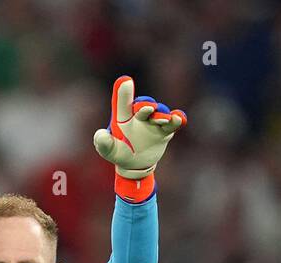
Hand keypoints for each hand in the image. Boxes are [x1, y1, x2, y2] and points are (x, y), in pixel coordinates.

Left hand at [93, 75, 185, 202]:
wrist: (135, 164)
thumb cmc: (119, 152)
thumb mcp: (108, 150)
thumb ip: (103, 143)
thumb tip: (100, 135)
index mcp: (123, 116)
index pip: (122, 103)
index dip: (123, 92)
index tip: (125, 80)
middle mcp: (139, 115)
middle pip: (144, 105)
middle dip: (146, 105)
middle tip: (148, 107)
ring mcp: (153, 122)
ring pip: (159, 113)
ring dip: (161, 114)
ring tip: (163, 118)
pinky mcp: (165, 131)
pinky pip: (173, 124)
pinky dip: (177, 120)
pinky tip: (180, 118)